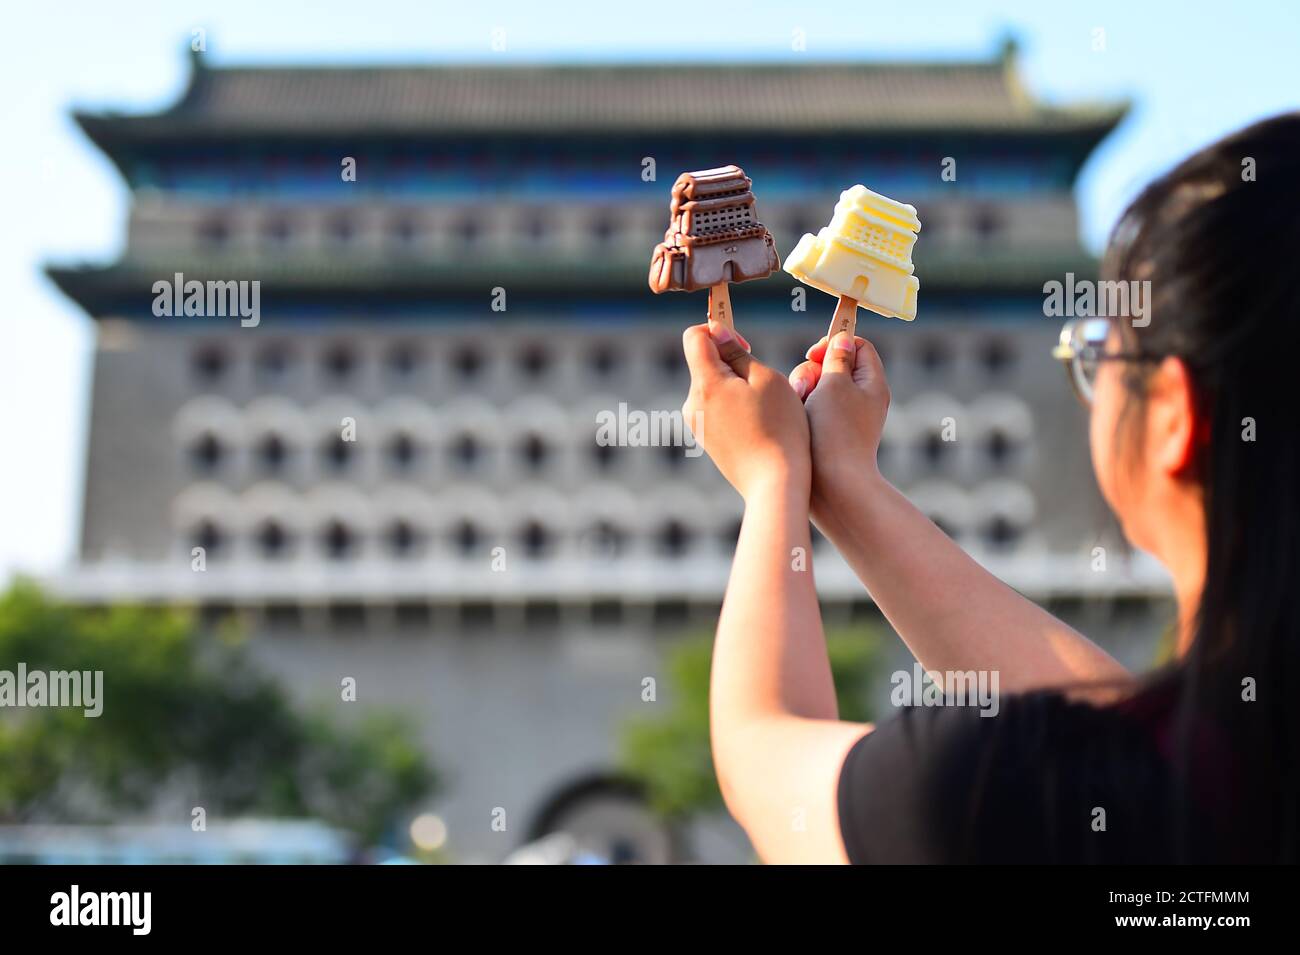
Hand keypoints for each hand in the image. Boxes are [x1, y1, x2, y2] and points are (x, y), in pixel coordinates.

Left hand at [681, 321, 810, 500]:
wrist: (774, 482)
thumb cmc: (779, 427)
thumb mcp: (766, 379)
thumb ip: (737, 353)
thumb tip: (716, 331)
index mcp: (705, 383)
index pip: (694, 337)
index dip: (717, 330)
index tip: (743, 345)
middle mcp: (693, 403)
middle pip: (704, 363)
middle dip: (731, 362)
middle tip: (763, 381)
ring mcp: (697, 424)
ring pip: (713, 388)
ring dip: (735, 386)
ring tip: (764, 407)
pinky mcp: (706, 440)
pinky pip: (716, 410)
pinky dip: (734, 407)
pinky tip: (757, 424)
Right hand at [787, 331, 890, 521]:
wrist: (833, 484)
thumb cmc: (835, 432)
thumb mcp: (834, 384)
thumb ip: (836, 358)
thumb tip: (842, 341)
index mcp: (872, 383)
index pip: (858, 346)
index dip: (835, 342)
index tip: (813, 353)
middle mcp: (862, 399)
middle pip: (834, 366)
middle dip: (813, 370)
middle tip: (805, 386)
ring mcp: (846, 417)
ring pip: (819, 388)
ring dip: (804, 389)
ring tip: (799, 405)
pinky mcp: (830, 433)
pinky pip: (814, 409)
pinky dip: (803, 409)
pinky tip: (796, 419)